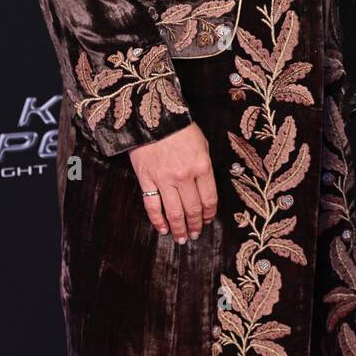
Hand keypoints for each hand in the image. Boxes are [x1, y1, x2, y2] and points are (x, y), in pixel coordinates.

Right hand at [128, 123, 217, 243]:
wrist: (153, 117)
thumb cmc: (180, 128)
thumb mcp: (202, 143)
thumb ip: (204, 166)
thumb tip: (205, 188)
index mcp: (201, 166)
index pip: (209, 198)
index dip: (209, 214)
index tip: (208, 220)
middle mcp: (184, 176)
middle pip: (193, 209)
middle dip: (196, 224)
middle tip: (196, 234)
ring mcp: (164, 180)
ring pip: (174, 212)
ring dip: (179, 228)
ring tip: (182, 238)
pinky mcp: (146, 180)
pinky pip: (152, 206)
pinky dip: (158, 221)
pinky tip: (163, 229)